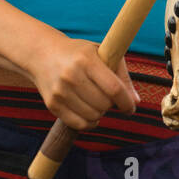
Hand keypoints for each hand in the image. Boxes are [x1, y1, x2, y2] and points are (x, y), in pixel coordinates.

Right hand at [24, 28, 138, 130]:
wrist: (43, 54)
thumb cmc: (80, 54)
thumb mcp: (102, 55)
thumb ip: (122, 76)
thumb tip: (136, 102)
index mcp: (86, 60)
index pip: (114, 88)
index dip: (126, 102)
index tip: (130, 107)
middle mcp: (71, 75)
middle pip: (104, 104)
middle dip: (111, 105)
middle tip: (107, 97)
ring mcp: (60, 91)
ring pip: (93, 116)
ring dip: (100, 112)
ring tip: (96, 101)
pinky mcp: (52, 104)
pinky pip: (79, 124)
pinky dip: (89, 122)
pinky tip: (89, 112)